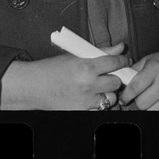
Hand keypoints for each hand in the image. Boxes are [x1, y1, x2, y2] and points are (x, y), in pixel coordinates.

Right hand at [0, 44, 129, 110]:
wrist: (33, 86)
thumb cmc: (53, 68)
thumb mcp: (76, 55)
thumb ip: (101, 51)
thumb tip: (120, 47)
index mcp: (86, 66)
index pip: (114, 63)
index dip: (123, 61)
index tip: (125, 61)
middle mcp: (88, 84)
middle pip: (116, 82)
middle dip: (115, 78)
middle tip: (110, 75)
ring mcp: (85, 100)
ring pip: (111, 98)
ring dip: (108, 92)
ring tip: (100, 87)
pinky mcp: (82, 111)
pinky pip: (100, 108)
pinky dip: (98, 103)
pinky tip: (91, 97)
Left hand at [119, 45, 158, 110]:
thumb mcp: (148, 60)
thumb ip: (134, 71)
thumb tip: (120, 84)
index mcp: (155, 67)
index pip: (135, 87)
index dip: (126, 96)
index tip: (124, 99)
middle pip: (143, 103)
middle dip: (139, 102)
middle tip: (141, 96)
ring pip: (154, 110)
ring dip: (151, 106)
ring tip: (154, 97)